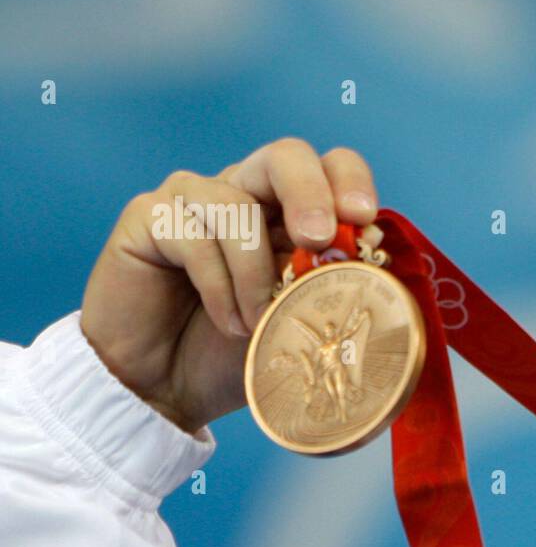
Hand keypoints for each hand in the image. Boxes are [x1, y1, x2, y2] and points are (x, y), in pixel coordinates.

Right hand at [81, 138, 380, 432]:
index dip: (350, 180)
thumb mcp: (299, 324)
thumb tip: (375, 255)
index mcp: (291, 211)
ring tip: (258, 324)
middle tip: (319, 238)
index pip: (331, 166)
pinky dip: (217, 284)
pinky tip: (227, 322)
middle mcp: (246, 193)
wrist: (169, 390)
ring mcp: (194, 200)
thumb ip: (333, 287)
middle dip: (310, 192)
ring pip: (235, 204)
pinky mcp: (148, 216)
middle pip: (285, 156)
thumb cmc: (239, 356)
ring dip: (255, 273)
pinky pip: (190, 233)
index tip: (364, 220)